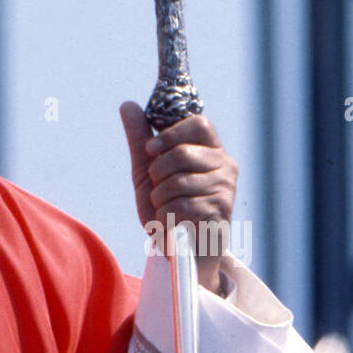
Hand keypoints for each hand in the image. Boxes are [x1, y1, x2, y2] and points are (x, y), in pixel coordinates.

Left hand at [119, 101, 236, 293]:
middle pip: (181, 153)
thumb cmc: (166, 205)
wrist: (178, 248)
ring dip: (159, 199)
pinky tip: (172, 222)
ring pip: (176, 181)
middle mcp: (224, 165)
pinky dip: (165, 216)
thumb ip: (140, 138)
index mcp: (210, 149)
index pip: (199, 123)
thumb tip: (127, 104)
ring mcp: (225, 188)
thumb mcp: (148, 169)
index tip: (150, 149)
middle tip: (159, 189)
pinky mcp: (220, 211)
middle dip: (157, 173)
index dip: (170, 134)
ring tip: (166, 208)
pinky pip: (179, 205)